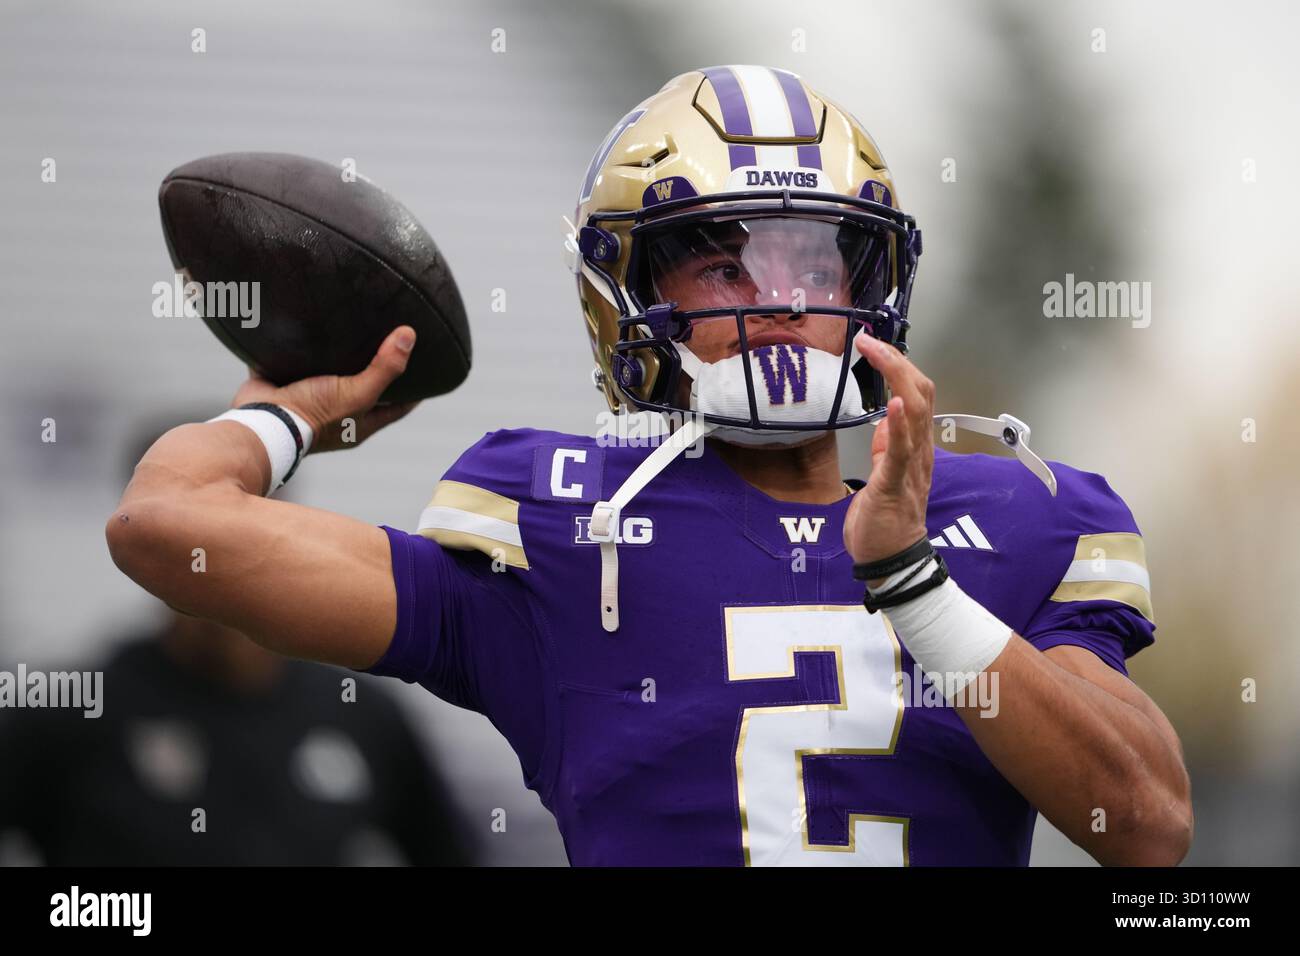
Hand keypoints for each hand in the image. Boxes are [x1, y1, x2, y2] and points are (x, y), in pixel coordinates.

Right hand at [231, 326, 419, 452]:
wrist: (260, 422)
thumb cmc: (312, 416)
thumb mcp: (357, 393)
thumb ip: (384, 368)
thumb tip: (410, 336)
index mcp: (360, 420)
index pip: (399, 405)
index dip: (415, 389)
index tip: (429, 367)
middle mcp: (338, 412)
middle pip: (365, 386)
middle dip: (376, 367)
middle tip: (390, 338)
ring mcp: (310, 398)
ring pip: (330, 373)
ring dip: (338, 356)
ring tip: (352, 326)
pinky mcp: (283, 383)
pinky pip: (295, 363)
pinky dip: (301, 349)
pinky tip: (309, 326)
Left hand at [843, 332, 934, 570]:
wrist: (891, 560)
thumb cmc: (884, 521)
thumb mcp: (883, 475)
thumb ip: (887, 449)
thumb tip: (885, 422)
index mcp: (916, 447)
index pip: (917, 395)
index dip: (898, 366)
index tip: (873, 345)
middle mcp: (920, 451)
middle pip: (922, 393)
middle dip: (896, 362)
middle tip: (870, 341)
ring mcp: (911, 467)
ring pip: (918, 412)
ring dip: (898, 379)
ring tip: (880, 353)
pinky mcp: (895, 484)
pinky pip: (901, 450)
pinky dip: (900, 424)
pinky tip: (896, 403)